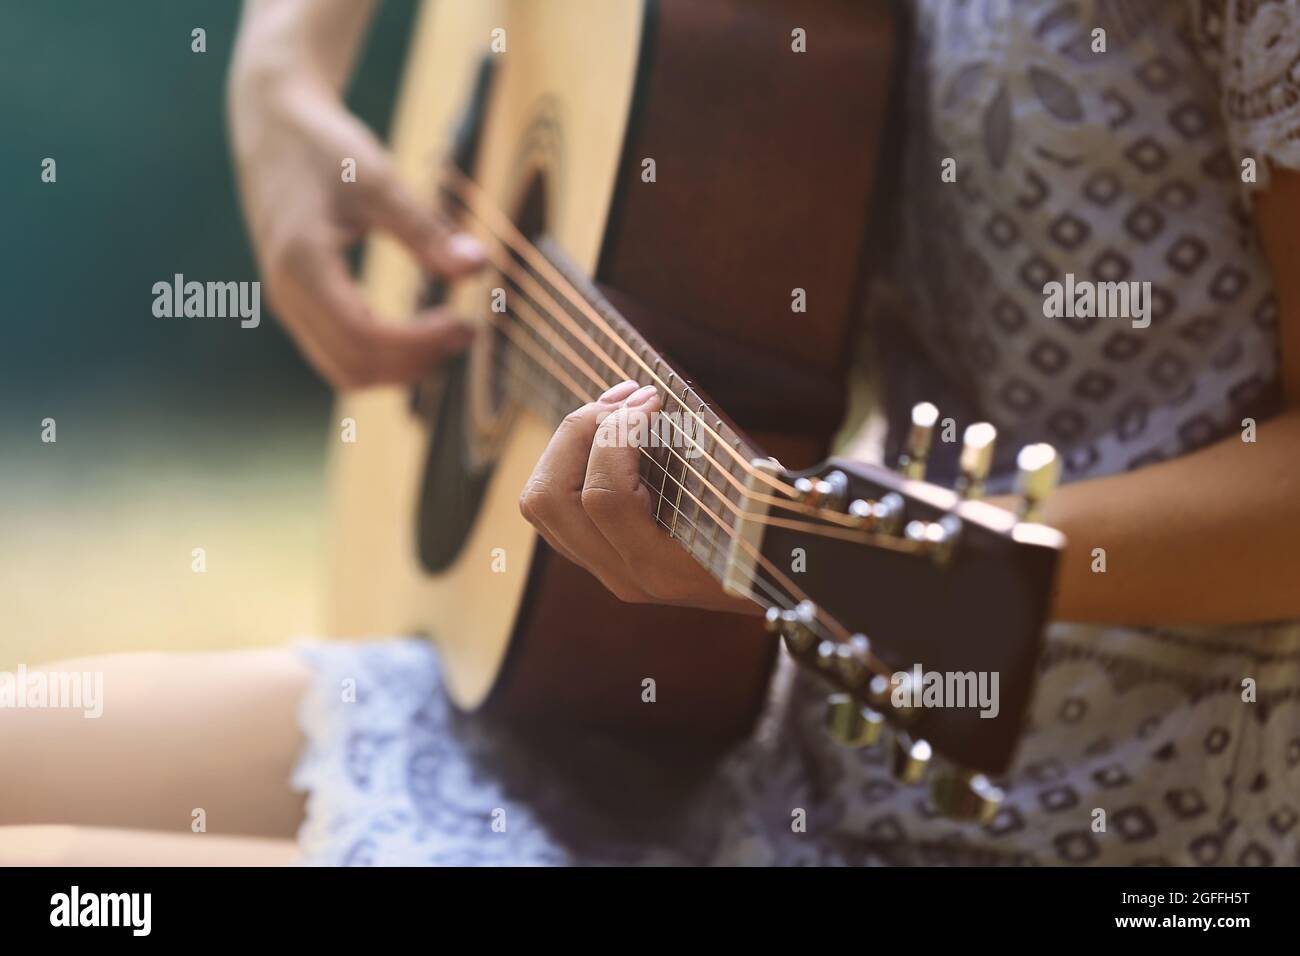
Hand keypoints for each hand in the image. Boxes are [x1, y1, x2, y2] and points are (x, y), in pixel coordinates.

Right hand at [228, 46, 483, 387]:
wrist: (272, 123)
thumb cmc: (323, 146)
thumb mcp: (379, 179)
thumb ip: (426, 229)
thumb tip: (478, 266)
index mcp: (302, 264)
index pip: (363, 335)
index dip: (419, 343)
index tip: (465, 324)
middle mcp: (287, 294)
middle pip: (353, 366)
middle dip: (414, 363)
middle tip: (467, 333)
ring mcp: (289, 303)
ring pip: (344, 369)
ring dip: (399, 368)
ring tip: (450, 337)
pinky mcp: (298, 303)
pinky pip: (338, 354)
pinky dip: (382, 358)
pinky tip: (421, 335)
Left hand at [519, 380, 757, 614]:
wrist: (787, 592)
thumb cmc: (779, 537)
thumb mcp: (756, 503)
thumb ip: (711, 463)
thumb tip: (653, 400)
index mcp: (663, 567)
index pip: (603, 496)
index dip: (618, 434)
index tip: (653, 397)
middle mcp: (625, 574)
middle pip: (548, 498)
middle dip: (579, 431)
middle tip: (628, 396)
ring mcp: (608, 570)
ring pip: (541, 503)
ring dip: (569, 444)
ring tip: (617, 406)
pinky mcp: (602, 558)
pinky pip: (558, 508)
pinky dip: (572, 462)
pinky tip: (613, 433)